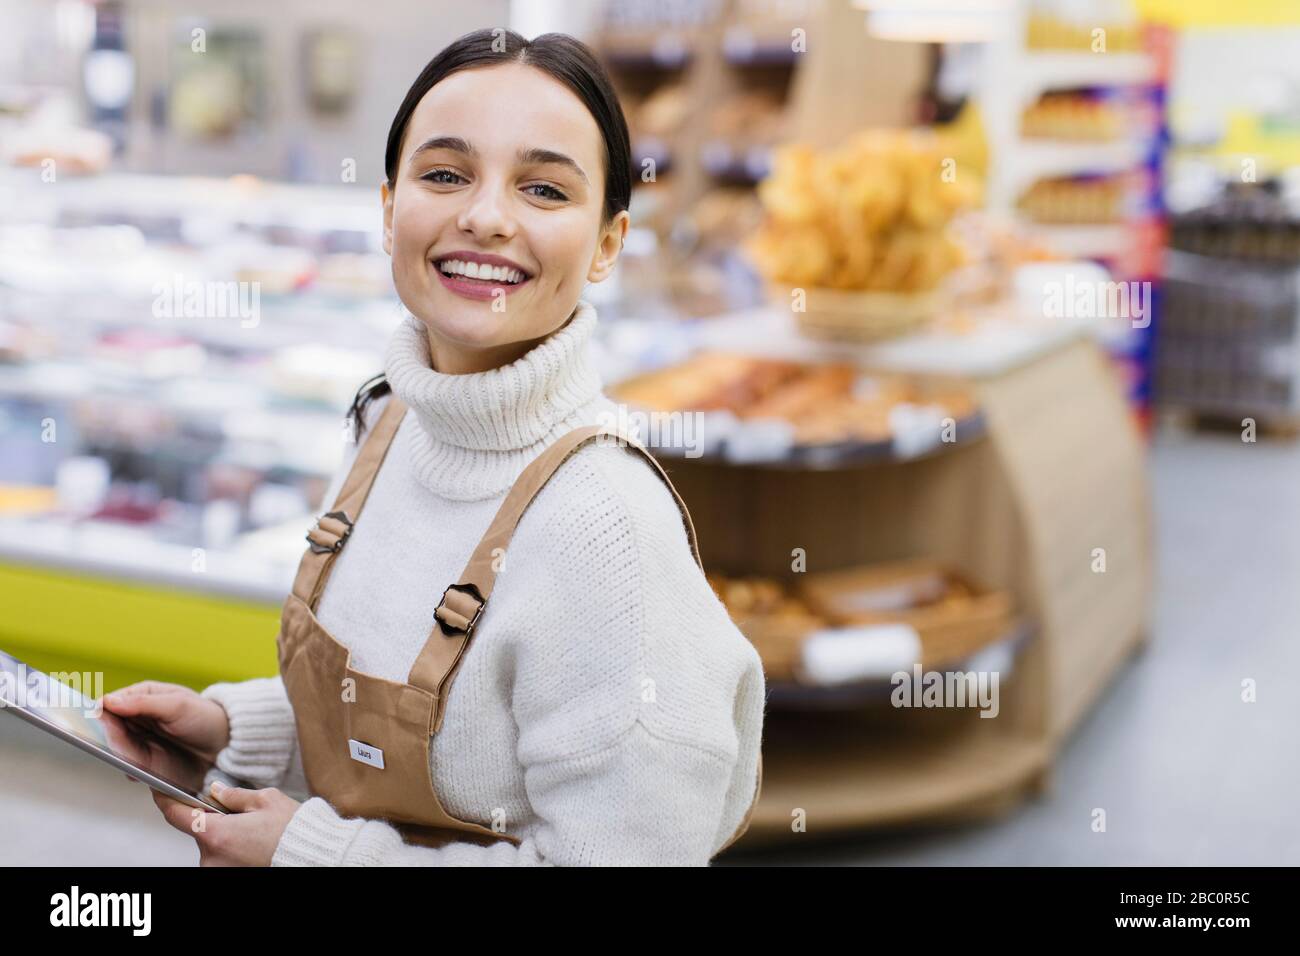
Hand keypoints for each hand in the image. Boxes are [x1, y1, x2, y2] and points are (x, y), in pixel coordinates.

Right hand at [102, 680, 229, 764]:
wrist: (226, 745)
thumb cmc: (205, 717)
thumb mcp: (177, 705)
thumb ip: (144, 703)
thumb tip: (109, 701)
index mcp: (142, 696)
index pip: (110, 703)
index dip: (97, 712)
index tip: (89, 721)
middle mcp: (136, 719)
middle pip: (106, 728)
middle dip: (103, 736)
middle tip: (104, 742)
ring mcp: (139, 741)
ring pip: (114, 748)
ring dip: (115, 754)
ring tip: (122, 757)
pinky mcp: (145, 763)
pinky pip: (127, 765)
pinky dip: (128, 768)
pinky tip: (134, 772)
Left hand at [153, 782, 299, 866]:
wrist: (313, 857)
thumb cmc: (293, 833)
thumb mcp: (266, 801)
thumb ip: (234, 796)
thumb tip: (217, 791)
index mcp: (216, 834)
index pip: (176, 815)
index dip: (165, 800)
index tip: (160, 792)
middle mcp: (211, 858)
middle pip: (199, 831)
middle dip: (214, 820)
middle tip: (240, 816)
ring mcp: (218, 872)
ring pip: (212, 846)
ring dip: (225, 837)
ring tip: (254, 834)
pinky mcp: (227, 877)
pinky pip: (221, 859)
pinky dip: (233, 850)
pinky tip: (254, 846)